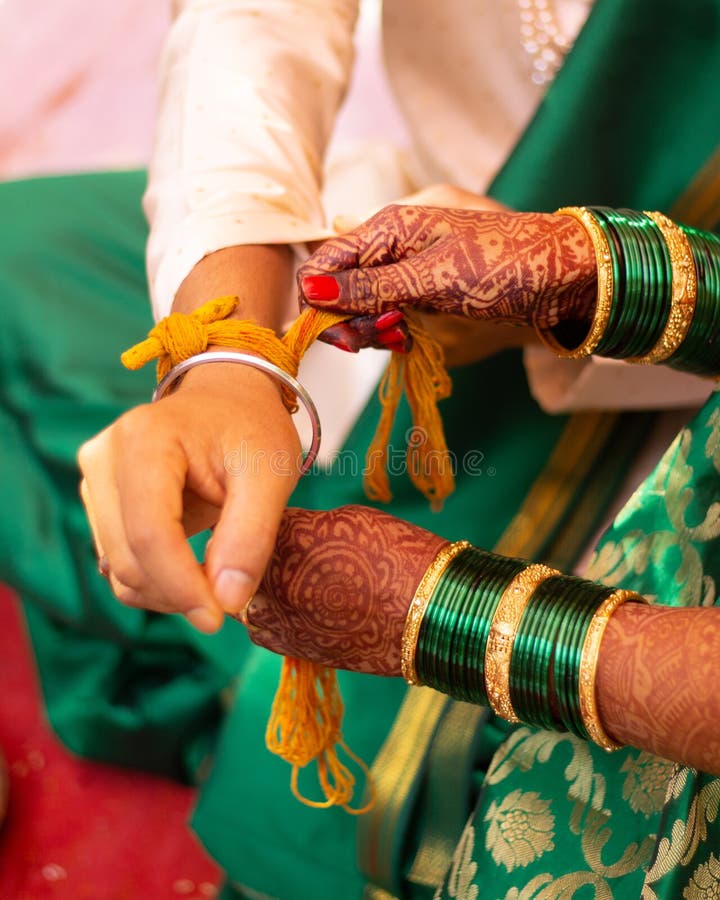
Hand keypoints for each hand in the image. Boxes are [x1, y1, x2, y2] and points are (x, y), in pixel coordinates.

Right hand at [79, 364, 300, 632]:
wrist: (228, 398)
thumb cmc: (251, 429)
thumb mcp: (270, 475)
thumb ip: (251, 537)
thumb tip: (227, 602)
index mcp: (145, 440)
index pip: (150, 533)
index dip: (182, 586)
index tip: (219, 618)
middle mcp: (104, 457)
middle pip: (129, 558)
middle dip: (180, 592)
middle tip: (230, 597)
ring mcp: (94, 479)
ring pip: (119, 569)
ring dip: (169, 591)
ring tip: (216, 575)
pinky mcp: (98, 500)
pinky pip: (119, 562)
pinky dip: (157, 580)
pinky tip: (193, 568)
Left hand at [242, 505, 445, 675]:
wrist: (431, 615)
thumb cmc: (396, 556)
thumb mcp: (346, 522)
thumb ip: (303, 527)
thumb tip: (282, 531)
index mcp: (287, 541)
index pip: (248, 520)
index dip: (259, 517)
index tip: (267, 515)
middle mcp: (274, 583)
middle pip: (240, 562)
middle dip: (252, 552)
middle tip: (276, 545)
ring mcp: (281, 622)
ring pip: (249, 599)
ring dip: (260, 587)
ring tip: (296, 576)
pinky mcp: (295, 650)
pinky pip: (267, 627)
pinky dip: (276, 613)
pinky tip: (305, 603)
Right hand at [300, 205, 595, 332]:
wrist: (568, 278)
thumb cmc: (504, 267)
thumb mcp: (431, 279)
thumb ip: (370, 287)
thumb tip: (311, 290)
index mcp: (390, 226)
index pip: (326, 261)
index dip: (318, 300)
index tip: (335, 336)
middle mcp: (395, 244)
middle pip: (343, 286)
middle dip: (351, 319)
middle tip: (385, 338)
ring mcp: (412, 267)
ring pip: (366, 303)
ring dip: (374, 328)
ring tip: (402, 337)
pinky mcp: (428, 289)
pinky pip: (393, 310)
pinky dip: (395, 329)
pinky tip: (409, 338)